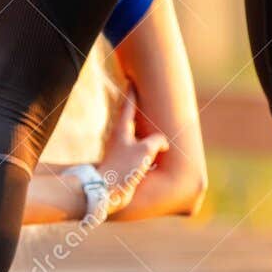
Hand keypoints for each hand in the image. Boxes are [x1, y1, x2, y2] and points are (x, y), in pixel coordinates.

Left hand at [98, 85, 167, 214]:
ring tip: (152, 127)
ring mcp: (119, 151)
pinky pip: (136, 151)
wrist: (108, 191)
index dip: (131, 93)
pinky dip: (145, 148)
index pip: (127, 105)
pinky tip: (153, 154)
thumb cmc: (124, 168)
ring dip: (142, 130)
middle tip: (143, 102)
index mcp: (121, 130)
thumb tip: (163, 143)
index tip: (131, 81)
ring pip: (132, 136)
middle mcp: (118, 138)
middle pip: (128, 119)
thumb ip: (157, 141)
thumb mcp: (146, 150)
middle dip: (136, 110)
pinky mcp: (122, 164)